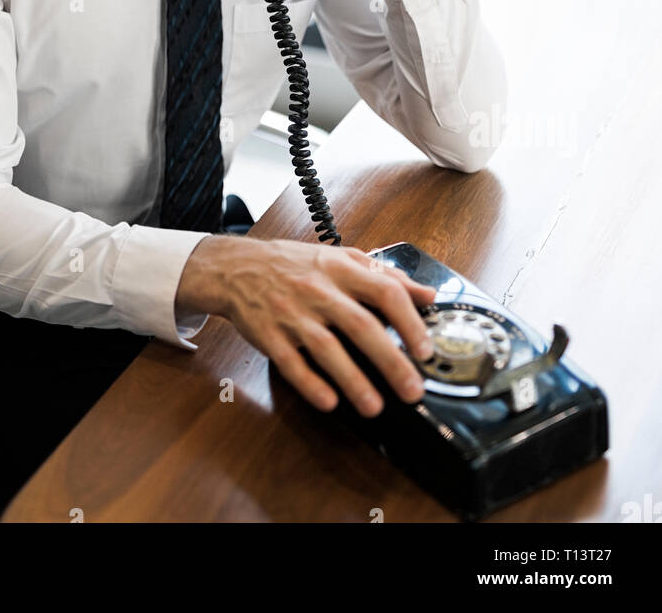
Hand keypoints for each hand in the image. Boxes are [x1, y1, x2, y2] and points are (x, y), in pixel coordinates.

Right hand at [175, 236, 435, 416]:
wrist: (237, 267)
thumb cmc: (294, 264)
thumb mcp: (340, 258)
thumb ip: (385, 275)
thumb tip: (428, 294)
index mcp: (341, 269)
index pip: (383, 291)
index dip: (408, 321)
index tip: (425, 349)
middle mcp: (319, 290)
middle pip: (361, 325)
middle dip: (390, 361)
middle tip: (413, 390)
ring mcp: (292, 313)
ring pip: (327, 348)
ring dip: (354, 381)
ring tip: (375, 407)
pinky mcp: (270, 335)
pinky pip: (291, 363)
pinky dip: (311, 384)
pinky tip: (329, 402)